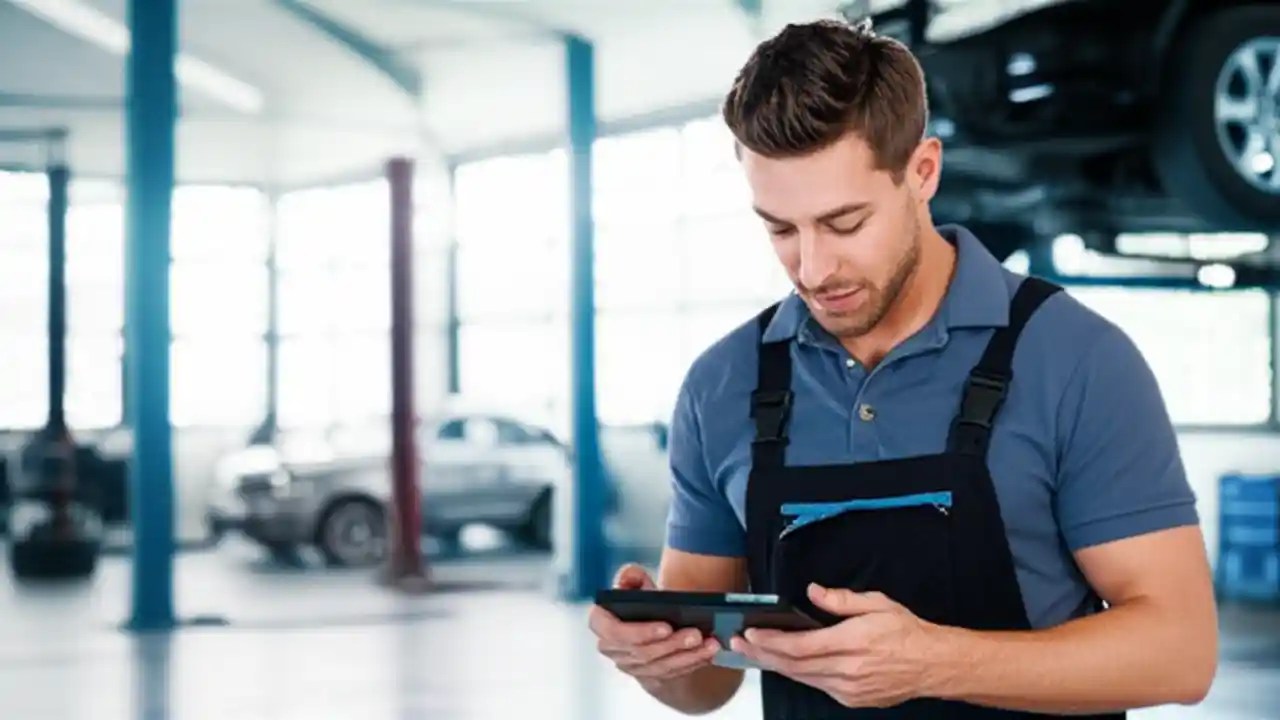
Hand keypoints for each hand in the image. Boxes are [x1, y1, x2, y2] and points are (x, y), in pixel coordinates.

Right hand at [588, 563, 721, 683]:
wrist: (653, 624)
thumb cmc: (644, 602)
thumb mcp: (638, 584)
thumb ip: (631, 576)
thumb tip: (629, 577)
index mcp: (602, 623)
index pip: (613, 632)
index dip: (639, 632)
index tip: (666, 626)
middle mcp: (611, 648)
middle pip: (642, 652)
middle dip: (672, 644)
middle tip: (696, 634)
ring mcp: (629, 666)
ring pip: (659, 666)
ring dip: (686, 656)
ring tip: (708, 643)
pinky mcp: (648, 677)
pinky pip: (671, 674)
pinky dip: (691, 664)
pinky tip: (708, 654)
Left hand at [731, 583, 942, 708]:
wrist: (934, 664)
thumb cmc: (907, 633)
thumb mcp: (876, 603)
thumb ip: (841, 599)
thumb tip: (813, 592)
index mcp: (850, 643)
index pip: (798, 645)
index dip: (770, 640)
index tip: (750, 633)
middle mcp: (846, 671)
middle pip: (793, 665)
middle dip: (762, 653)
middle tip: (739, 643)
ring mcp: (849, 689)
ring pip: (801, 678)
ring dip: (775, 665)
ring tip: (754, 652)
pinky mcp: (852, 700)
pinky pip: (817, 686)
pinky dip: (798, 674)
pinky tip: (786, 664)